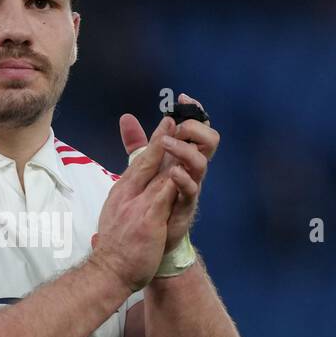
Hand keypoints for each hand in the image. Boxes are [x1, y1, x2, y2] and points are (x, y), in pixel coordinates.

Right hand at [89, 117, 178, 291]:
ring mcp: (136, 205)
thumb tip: (130, 183)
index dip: (153, 142)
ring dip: (169, 152)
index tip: (166, 124)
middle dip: (161, 138)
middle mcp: (127, 194)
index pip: (139, 162)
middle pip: (146, 161)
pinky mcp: (147, 218)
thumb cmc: (116, 247)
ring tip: (181, 133)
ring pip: (155, 172)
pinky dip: (173, 179)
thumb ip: (128, 196)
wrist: (109, 272)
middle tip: (174, 119)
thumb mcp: (119, 215)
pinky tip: (183, 166)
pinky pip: (162, 194)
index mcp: (122, 192)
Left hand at [118, 93, 218, 252]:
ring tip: (169, 143)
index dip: (195, 112)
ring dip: (186, 150)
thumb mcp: (141, 166)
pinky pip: (191, 190)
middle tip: (180, 125)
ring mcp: (190, 187)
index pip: (195, 129)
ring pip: (202, 163)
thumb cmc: (149, 199)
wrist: (146, 237)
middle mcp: (190, 169)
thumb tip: (127, 118)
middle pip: (209, 141)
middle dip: (196, 128)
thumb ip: (137, 143)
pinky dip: (184, 179)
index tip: (184, 99)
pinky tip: (174, 172)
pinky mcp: (185, 207)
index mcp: (183, 157)